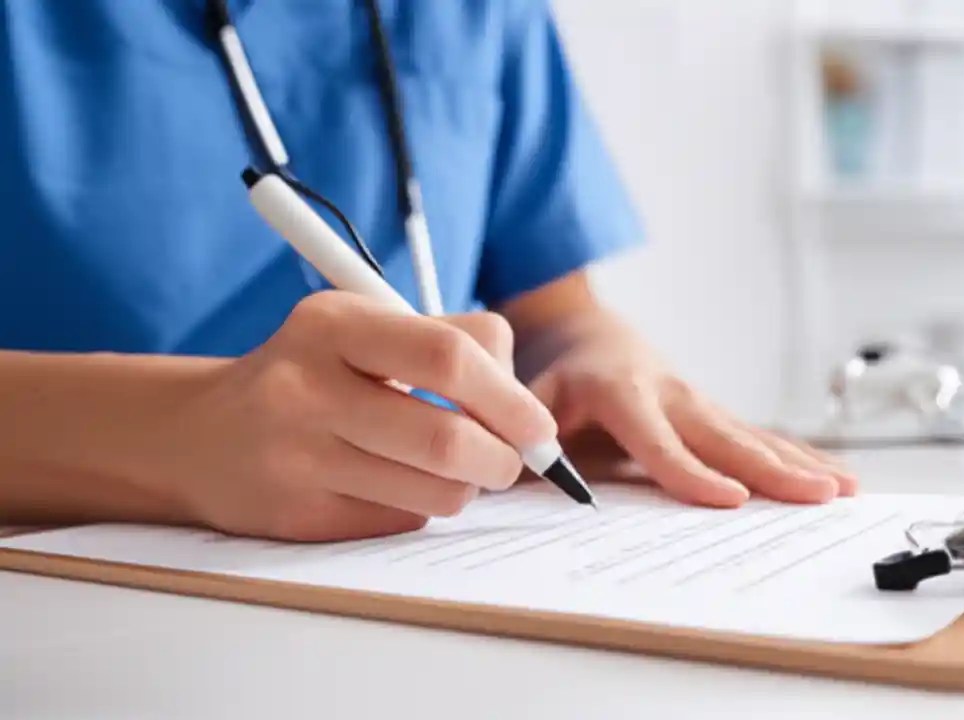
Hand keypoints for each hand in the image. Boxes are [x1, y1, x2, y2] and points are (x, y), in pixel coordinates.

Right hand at [149, 292, 555, 540]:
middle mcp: (306, 387)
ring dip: (466, 488)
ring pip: (434, 493)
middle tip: (511, 460)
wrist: (198, 434)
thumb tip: (528, 411)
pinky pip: (401, 522)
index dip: (510, 397)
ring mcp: (297, 457)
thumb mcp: (364, 330)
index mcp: (333, 325)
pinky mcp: (297, 516)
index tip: (537, 426)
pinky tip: (394, 486)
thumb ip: (451, 344)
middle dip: (503, 458)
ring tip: (454, 470)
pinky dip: (420, 508)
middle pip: (447, 438)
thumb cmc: (311, 374)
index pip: (448, 356)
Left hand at [523, 311, 856, 507]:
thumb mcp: (532, 394)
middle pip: (726, 436)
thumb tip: (506, 476)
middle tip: (816, 495)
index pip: (657, 438)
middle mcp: (673, 395)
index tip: (728, 499)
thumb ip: (526, 431)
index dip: (690, 471)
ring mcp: (703, 405)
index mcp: (621, 391)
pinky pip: (763, 440)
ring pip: (755, 437)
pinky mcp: (719, 417)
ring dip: (800, 464)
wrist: (592, 338)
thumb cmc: (559, 376)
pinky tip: (841, 480)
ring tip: (844, 491)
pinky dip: (802, 459)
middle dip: (772, 469)